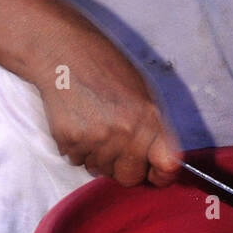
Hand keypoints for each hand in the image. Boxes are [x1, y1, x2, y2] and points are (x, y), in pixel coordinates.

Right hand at [33, 16, 181, 187]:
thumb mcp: (142, 91)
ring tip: (94, 125)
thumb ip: (152, 127)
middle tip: (118, 145)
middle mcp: (125, 134)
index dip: (162, 175)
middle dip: (126, 167)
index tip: (156, 173)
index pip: (167, 166)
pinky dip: (78, 149)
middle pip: (130, 178)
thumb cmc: (106, 67)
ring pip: (100, 171)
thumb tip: (158, 160)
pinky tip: (78, 123)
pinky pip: (77, 161)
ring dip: (99, 157)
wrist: (64, 54)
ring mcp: (95, 140)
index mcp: (149, 118)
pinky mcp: (69, 142)